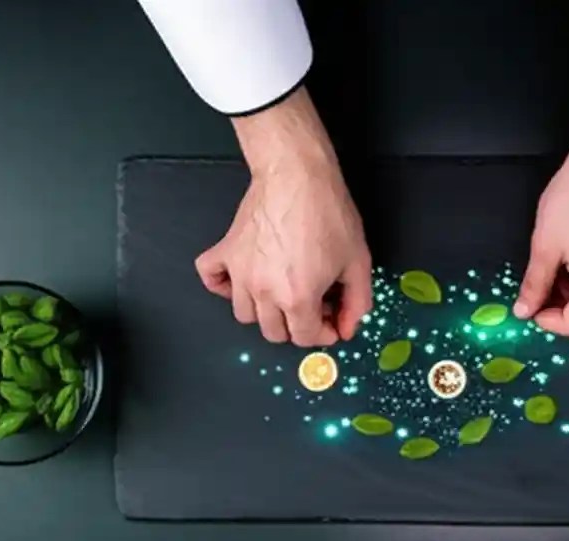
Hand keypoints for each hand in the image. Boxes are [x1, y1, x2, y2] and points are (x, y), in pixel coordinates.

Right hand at [195, 89, 371, 346]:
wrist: (298, 175)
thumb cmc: (329, 214)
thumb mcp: (358, 261)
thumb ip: (357, 302)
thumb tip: (347, 328)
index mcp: (297, 297)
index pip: (304, 337)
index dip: (323, 333)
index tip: (331, 319)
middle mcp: (263, 291)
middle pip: (274, 332)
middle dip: (297, 325)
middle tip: (313, 303)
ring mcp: (240, 272)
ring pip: (244, 314)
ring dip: (265, 311)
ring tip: (283, 290)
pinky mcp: (225, 251)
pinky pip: (211, 279)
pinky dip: (223, 286)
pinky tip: (243, 279)